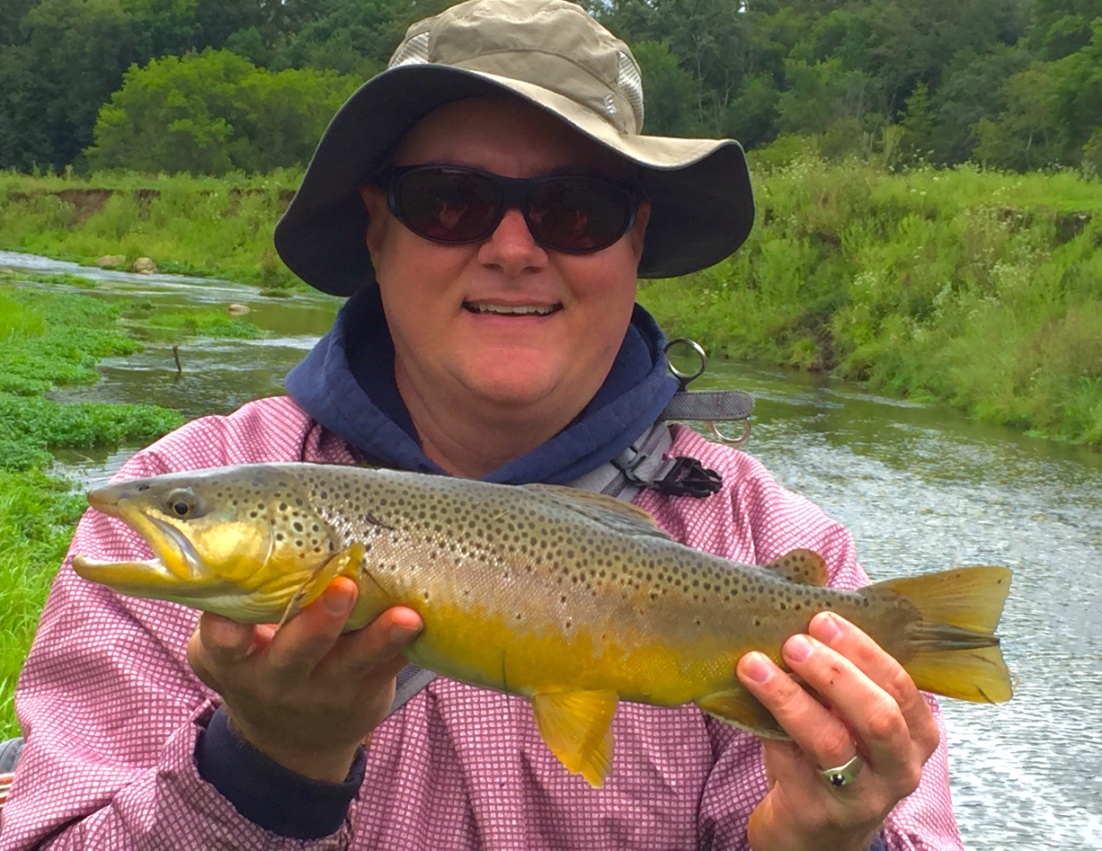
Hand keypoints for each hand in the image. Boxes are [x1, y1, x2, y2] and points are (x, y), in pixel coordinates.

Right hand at [186, 577, 422, 781]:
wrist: (291, 742)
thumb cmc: (256, 665)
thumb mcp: (226, 648)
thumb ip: (228, 606)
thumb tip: (232, 540)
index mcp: (236, 661)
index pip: (225, 646)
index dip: (226, 632)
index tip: (234, 614)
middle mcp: (280, 678)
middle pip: (298, 652)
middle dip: (320, 622)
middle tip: (343, 588)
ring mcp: (327, 688)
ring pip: (357, 661)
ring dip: (381, 637)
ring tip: (406, 617)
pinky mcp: (367, 689)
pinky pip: (391, 665)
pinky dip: (408, 643)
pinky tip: (427, 621)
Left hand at [735, 612, 939, 850]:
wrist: (814, 831)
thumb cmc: (834, 754)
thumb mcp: (851, 714)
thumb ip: (846, 667)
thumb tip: (806, 584)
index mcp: (916, 735)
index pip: (902, 686)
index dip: (863, 649)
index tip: (822, 619)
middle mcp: (898, 769)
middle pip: (877, 716)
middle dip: (834, 672)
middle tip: (793, 642)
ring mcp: (861, 797)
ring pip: (831, 742)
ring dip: (789, 697)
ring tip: (753, 665)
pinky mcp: (818, 814)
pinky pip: (790, 765)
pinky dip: (766, 728)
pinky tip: (745, 703)